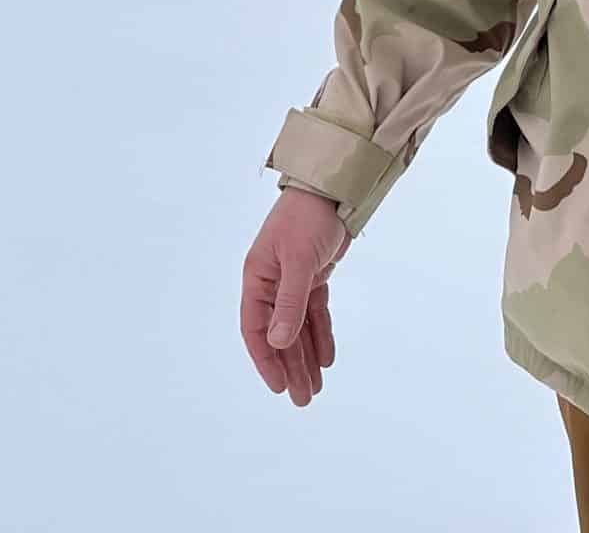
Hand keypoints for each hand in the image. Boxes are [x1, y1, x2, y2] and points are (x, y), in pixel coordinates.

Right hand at [241, 186, 349, 405]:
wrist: (332, 190)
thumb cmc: (307, 218)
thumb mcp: (298, 261)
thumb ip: (289, 303)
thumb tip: (278, 342)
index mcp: (258, 278)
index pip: (256, 328)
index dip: (265, 359)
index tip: (278, 386)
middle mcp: (272, 282)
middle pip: (279, 334)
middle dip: (290, 367)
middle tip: (302, 399)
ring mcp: (293, 280)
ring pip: (298, 327)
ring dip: (306, 357)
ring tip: (315, 388)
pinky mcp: (314, 275)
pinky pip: (315, 312)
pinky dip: (321, 334)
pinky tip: (327, 358)